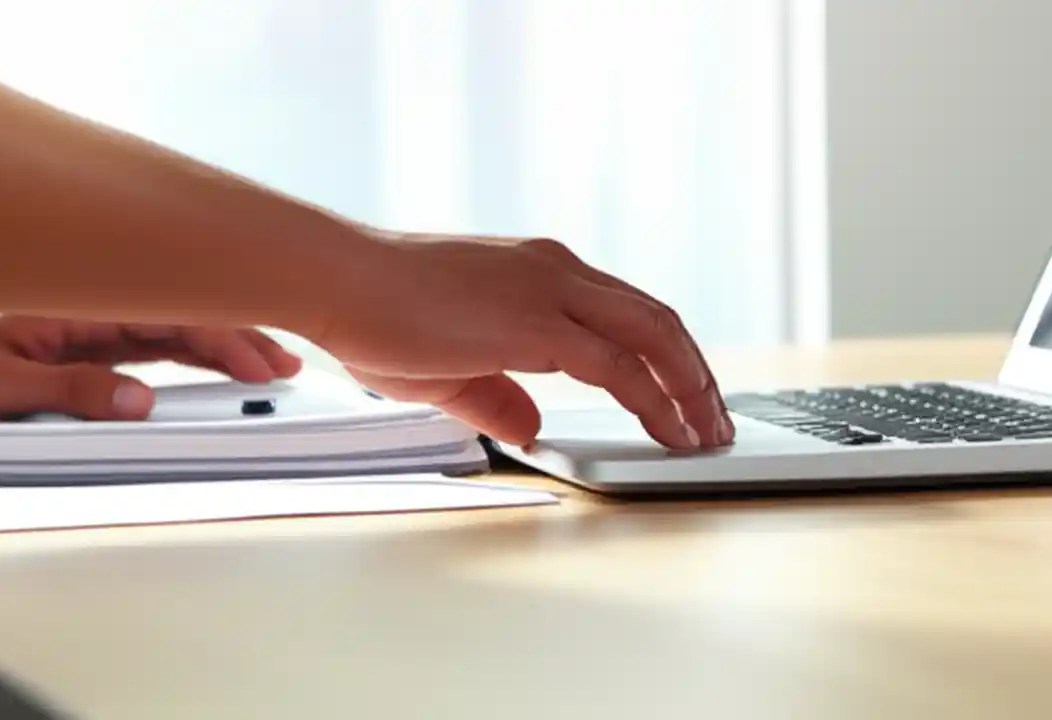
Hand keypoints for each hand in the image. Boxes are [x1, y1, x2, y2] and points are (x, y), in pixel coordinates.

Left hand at [0, 313, 301, 420]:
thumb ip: (70, 391)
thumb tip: (141, 402)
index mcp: (76, 302)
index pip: (170, 315)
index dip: (223, 336)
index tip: (261, 362)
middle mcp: (91, 306)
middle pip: (184, 315)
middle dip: (241, 336)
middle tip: (288, 365)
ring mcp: (91, 323)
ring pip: (175, 328)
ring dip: (224, 343)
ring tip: (271, 363)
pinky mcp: (87, 343)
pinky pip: (154, 344)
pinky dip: (193, 354)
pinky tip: (219, 365)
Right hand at [318, 233, 733, 448]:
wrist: (336, 280)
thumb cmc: (376, 314)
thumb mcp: (446, 366)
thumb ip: (496, 394)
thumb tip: (530, 424)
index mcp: (540, 273)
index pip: (626, 311)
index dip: (666, 355)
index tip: (686, 393)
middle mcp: (557, 271)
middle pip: (658, 319)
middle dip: (696, 373)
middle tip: (715, 419)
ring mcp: (551, 291)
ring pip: (655, 336)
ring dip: (691, 388)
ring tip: (709, 433)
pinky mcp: (538, 324)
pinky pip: (620, 368)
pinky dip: (656, 402)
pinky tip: (672, 433)